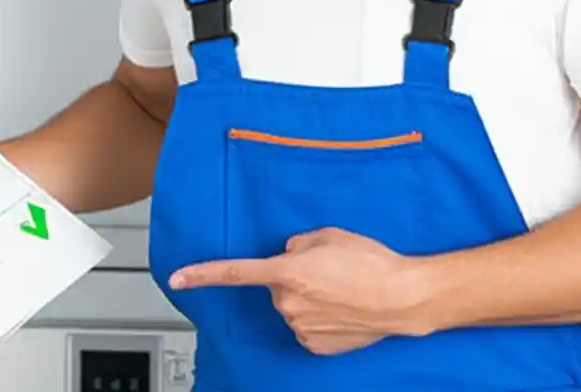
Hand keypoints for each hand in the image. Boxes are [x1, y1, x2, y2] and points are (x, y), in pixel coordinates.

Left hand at [169, 227, 435, 354]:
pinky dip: (320, 317)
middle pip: (276, 286)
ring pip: (292, 306)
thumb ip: (298, 242)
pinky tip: (343, 309)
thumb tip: (289, 253)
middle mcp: (288, 302)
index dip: (202, 274)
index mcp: (288, 271)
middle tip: (330, 271)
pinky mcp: (314, 345)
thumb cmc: (372, 262)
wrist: (403, 297)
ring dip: (309, 298)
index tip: (176, 278)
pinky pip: (306, 326)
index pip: (234, 272)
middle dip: (294, 277)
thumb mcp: (330, 235)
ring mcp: (300, 327)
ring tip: (343, 289)